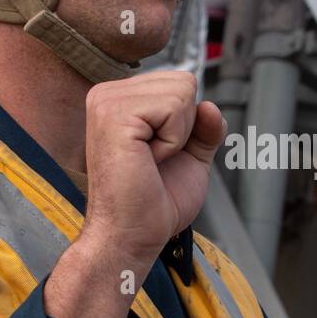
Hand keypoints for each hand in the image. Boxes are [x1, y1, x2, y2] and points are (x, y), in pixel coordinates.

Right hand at [82, 71, 225, 262]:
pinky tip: (148, 160)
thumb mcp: (191, 157)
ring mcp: (107, 101)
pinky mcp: (114, 114)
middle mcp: (107, 94)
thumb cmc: (154, 203)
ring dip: (178, 135)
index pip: (180, 82)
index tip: (158, 155)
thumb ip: (204, 128)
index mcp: (120, 99)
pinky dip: (173, 140)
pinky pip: (174, 107)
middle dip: (184, 126)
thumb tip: (209, 105)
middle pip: (184, 81)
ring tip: (149, 161)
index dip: (186, 124)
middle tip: (154, 160)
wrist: (132, 235)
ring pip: (182, 91)